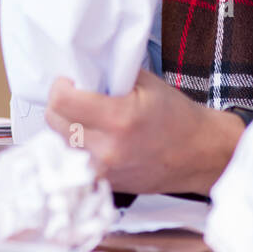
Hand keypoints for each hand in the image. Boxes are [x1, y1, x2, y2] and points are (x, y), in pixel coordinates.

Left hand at [43, 68, 244, 195]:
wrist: (198, 154)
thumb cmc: (176, 116)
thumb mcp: (146, 83)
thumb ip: (110, 73)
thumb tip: (79, 67)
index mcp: (118, 119)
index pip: (61, 101)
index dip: (60, 85)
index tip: (70, 80)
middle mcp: (106, 149)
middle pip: (54, 121)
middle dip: (61, 104)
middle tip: (77, 95)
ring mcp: (103, 171)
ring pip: (59, 141)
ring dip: (68, 125)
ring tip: (89, 116)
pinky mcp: (104, 183)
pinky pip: (74, 159)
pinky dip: (79, 145)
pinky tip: (97, 136)